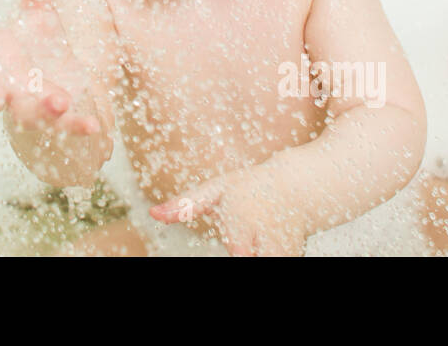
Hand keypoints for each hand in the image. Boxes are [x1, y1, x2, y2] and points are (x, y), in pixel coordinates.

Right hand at [0, 0, 104, 139]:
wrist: (54, 86)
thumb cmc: (35, 44)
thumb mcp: (39, 12)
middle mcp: (7, 83)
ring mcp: (28, 103)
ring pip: (28, 111)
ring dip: (41, 107)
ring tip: (59, 100)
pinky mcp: (55, 118)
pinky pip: (66, 124)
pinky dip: (78, 125)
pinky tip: (95, 128)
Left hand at [149, 169, 309, 256]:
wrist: (294, 187)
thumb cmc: (246, 188)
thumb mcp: (217, 189)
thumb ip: (186, 204)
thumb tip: (153, 213)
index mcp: (242, 215)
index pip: (238, 245)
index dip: (239, 248)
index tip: (237, 250)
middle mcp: (264, 233)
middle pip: (254, 256)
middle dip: (247, 253)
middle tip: (240, 248)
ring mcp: (283, 246)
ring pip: (271, 258)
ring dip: (259, 254)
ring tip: (250, 244)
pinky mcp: (293, 254)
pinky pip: (281, 260)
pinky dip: (268, 254)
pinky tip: (262, 245)